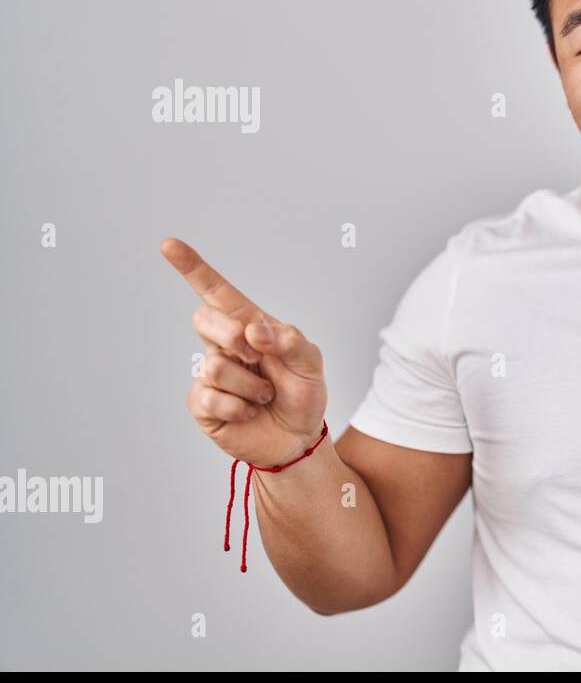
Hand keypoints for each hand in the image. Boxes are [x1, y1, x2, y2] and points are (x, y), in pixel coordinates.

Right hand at [161, 238, 327, 465]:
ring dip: (251, 385)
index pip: (216, 292)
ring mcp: (210, 374)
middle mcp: (224, 345)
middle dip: (232, 335)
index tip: (169, 245)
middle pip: (205, 319)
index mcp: (249, 325)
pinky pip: (210, 397)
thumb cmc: (302, 393)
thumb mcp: (310, 362)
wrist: (298, 438)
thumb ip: (288, 340)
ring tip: (266, 395)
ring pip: (214, 365)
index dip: (192, 268)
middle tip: (257, 355)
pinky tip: (250, 412)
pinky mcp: (202, 404)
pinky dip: (239, 407)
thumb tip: (253, 330)